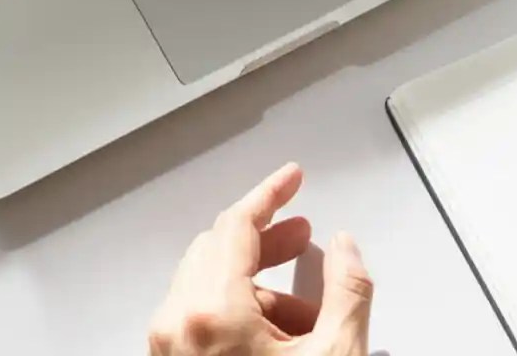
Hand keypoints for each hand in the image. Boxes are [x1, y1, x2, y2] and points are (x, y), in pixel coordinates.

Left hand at [148, 164, 373, 355]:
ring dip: (259, 282)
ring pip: (209, 283)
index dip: (270, 194)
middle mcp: (178, 326)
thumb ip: (348, 292)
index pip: (236, 225)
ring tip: (307, 309)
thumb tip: (346, 250)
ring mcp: (168, 348)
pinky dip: (240, 310)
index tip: (292, 178)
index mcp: (212, 314)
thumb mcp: (334, 355)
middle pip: (217, 248)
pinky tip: (282, 333)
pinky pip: (200, 316)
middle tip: (301, 234)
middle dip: (267, 239)